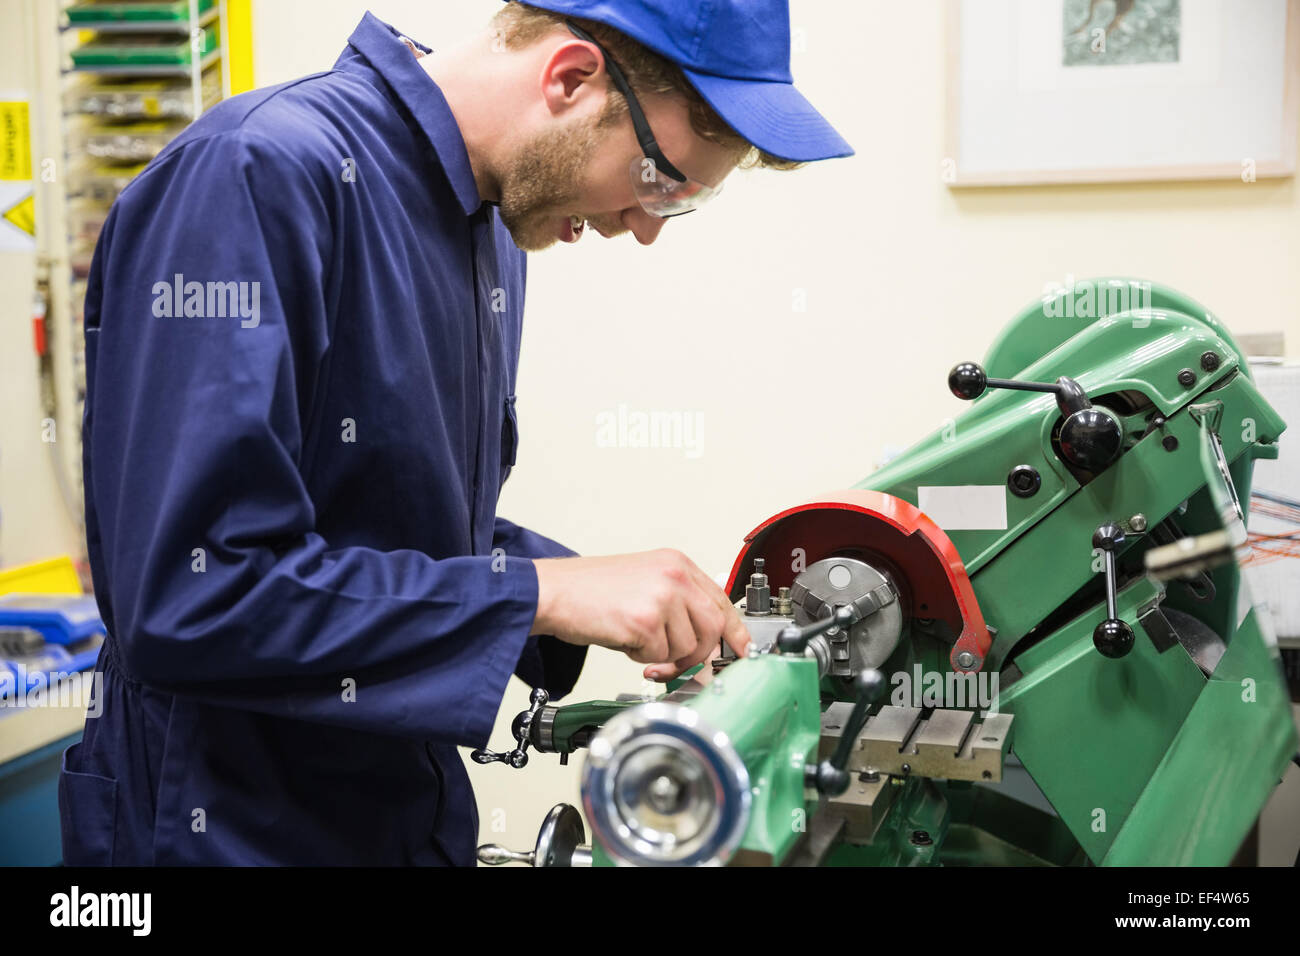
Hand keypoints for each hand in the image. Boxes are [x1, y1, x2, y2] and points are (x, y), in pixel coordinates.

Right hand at [531, 549, 750, 681]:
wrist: (552, 591)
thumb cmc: (589, 590)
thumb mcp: (644, 582)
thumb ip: (677, 604)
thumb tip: (704, 639)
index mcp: (676, 564)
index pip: (721, 600)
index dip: (734, 631)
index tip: (742, 650)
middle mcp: (675, 575)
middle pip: (714, 627)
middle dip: (697, 654)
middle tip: (674, 661)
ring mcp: (662, 597)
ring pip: (689, 647)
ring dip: (664, 656)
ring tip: (637, 641)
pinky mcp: (646, 620)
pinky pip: (661, 656)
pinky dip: (642, 658)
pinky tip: (624, 640)